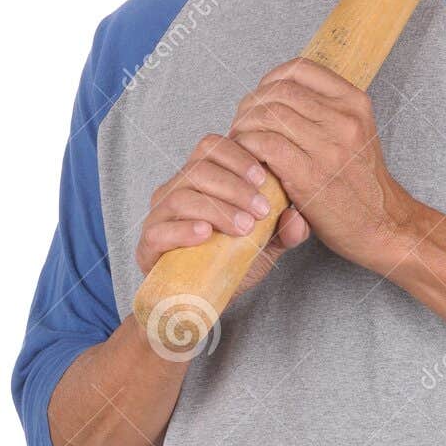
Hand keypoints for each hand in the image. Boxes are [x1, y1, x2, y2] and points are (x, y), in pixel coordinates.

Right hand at [136, 133, 309, 301]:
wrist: (201, 299)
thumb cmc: (231, 260)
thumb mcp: (266, 244)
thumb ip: (284, 230)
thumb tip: (297, 218)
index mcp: (202, 177)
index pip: (213, 146)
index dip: (238, 156)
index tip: (264, 178)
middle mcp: (177, 188)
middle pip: (200, 168)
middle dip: (235, 187)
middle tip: (261, 210)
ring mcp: (159, 215)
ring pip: (182, 196)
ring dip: (218, 209)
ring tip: (244, 228)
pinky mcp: (148, 244)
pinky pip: (159, 230)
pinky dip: (184, 229)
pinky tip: (206, 234)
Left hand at [228, 57, 417, 271]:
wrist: (383, 226)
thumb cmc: (361, 184)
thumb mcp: (355, 135)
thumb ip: (325, 112)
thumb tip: (277, 96)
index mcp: (354, 103)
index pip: (300, 69)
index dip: (270, 80)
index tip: (260, 98)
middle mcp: (344, 119)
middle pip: (278, 91)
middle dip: (251, 105)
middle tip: (242, 124)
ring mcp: (328, 146)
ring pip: (268, 114)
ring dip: (245, 126)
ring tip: (242, 141)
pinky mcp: (310, 175)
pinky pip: (266, 144)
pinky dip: (248, 147)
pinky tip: (249, 160)